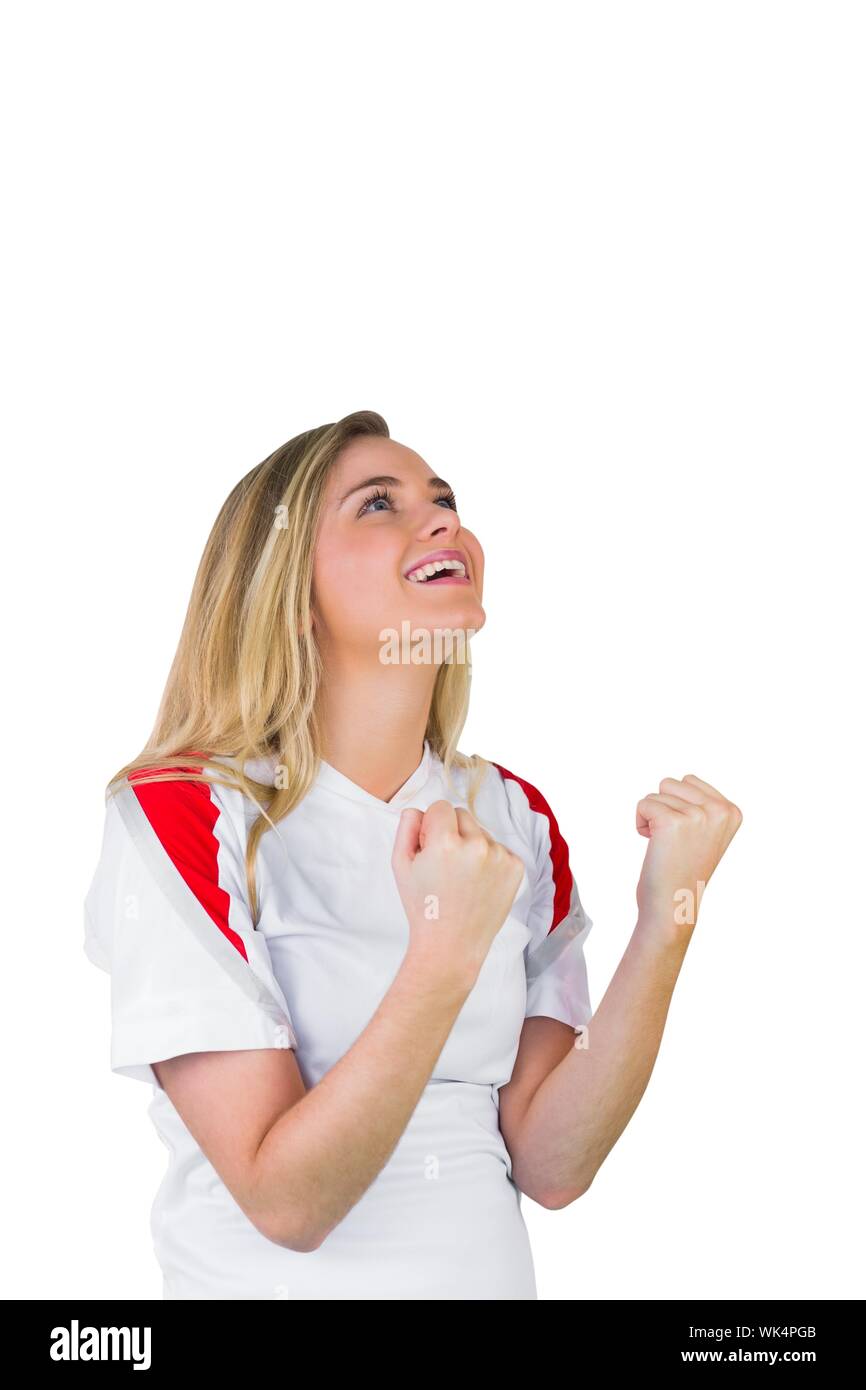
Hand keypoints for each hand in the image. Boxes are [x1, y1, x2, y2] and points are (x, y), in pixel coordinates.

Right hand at [391, 799, 525, 987]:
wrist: (451, 946)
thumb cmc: (423, 907)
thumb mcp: (400, 865)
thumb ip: (407, 827)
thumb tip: (420, 810)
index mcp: (446, 842)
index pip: (441, 806)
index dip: (432, 825)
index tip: (430, 847)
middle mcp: (476, 846)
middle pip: (463, 815)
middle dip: (453, 832)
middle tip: (445, 865)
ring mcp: (499, 857)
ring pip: (482, 832)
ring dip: (472, 846)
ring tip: (462, 879)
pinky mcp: (516, 868)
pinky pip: (499, 848)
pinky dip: (489, 861)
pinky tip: (479, 884)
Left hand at [635, 774, 741, 933]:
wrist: (674, 906)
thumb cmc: (684, 869)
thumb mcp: (708, 833)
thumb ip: (705, 805)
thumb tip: (684, 779)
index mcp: (732, 811)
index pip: (689, 780)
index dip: (679, 807)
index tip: (687, 836)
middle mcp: (719, 811)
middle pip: (671, 783)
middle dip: (664, 808)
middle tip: (674, 841)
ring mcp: (697, 816)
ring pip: (656, 794)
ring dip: (653, 818)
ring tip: (666, 845)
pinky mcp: (671, 822)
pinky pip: (643, 804)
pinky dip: (640, 824)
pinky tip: (654, 845)